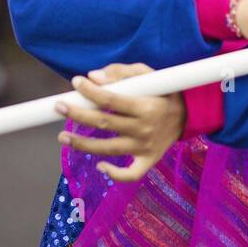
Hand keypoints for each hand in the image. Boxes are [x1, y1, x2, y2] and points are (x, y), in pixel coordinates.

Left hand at [54, 63, 183, 181]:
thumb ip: (122, 73)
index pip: (112, 99)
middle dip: (78, 115)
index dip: (91, 91)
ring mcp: (145, 147)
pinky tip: (98, 165)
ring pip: (109, 148)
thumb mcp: (149, 75)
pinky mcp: (148, 160)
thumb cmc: (163, 91)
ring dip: (82, 144)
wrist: (188, 116)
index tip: (76, 83)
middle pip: (105, 123)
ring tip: (62, 137)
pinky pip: (130, 174)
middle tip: (58, 107)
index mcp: (146, 105)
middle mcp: (145, 128)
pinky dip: (115, 174)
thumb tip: (93, 77)